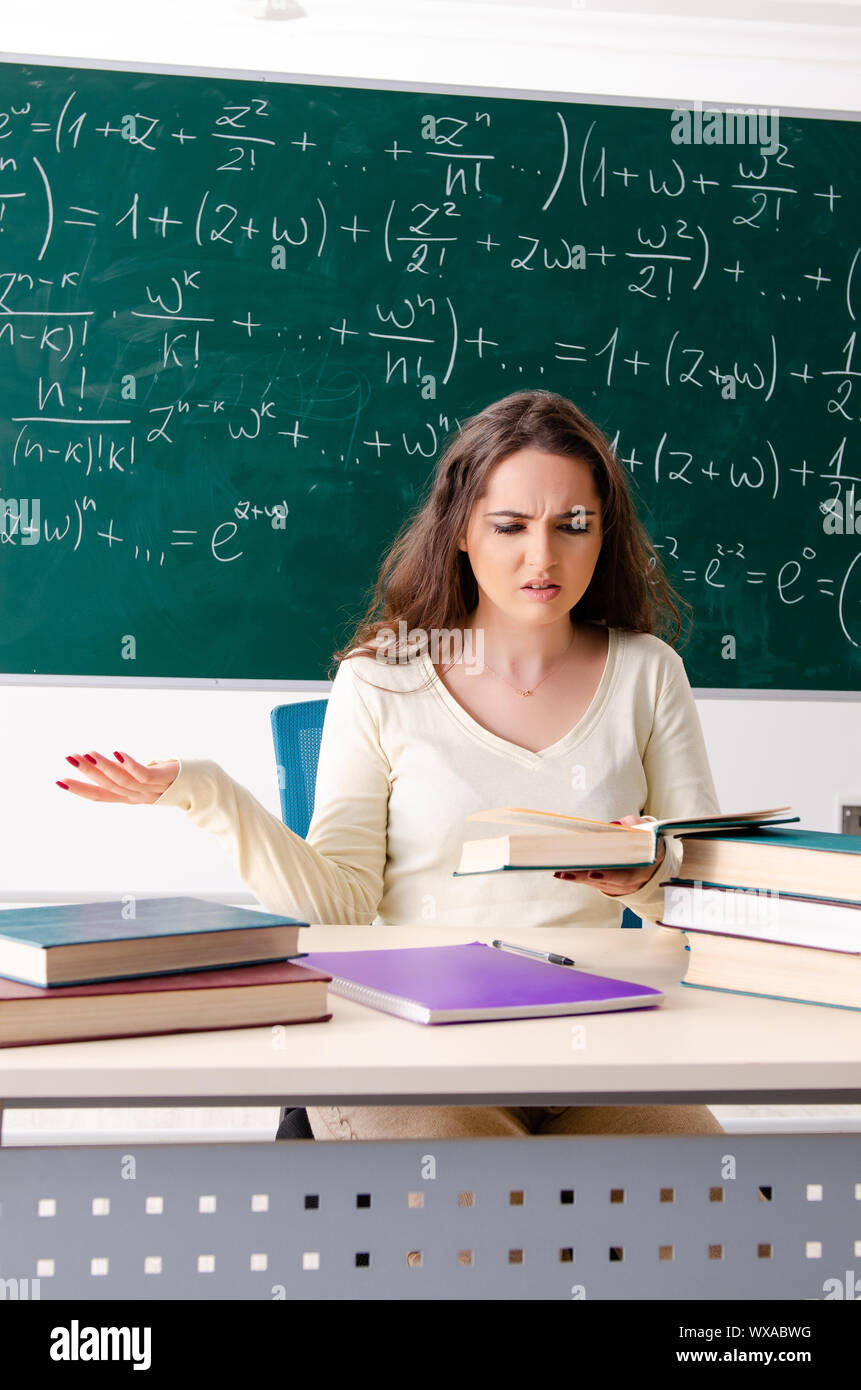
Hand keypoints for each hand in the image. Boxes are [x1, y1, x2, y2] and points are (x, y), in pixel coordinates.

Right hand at [56, 750, 179, 804]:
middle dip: (87, 773)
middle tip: (69, 759)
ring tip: (88, 754)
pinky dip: (130, 765)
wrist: (207, 785)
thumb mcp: (147, 778)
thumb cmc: (174, 779)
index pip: (102, 795)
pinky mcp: (166, 778)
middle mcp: (140, 796)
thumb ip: (130, 774)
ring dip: (103, 767)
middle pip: (109, 786)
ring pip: (123, 781)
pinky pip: (144, 775)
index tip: (60, 781)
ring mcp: (153, 789)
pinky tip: (118, 753)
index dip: (81, 789)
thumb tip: (115, 763)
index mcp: (133, 797)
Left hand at [553, 814, 664, 896]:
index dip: (609, 876)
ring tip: (560, 871)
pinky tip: (563, 872)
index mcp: (644, 867)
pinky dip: (579, 878)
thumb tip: (613, 826)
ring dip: (578, 878)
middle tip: (566, 871)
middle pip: (606, 881)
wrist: (655, 860)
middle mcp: (633, 881)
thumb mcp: (647, 830)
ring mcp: (622, 886)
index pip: (626, 876)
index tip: (592, 872)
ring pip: (598, 883)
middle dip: (585, 877)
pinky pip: (594, 883)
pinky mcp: (612, 886)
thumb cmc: (647, 842)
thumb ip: (632, 826)